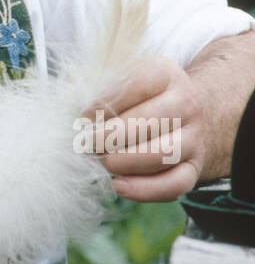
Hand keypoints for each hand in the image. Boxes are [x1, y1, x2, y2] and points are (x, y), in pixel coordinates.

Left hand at [84, 56, 203, 202]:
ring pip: (162, 153)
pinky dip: (144, 189)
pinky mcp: (194, 167)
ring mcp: (194, 137)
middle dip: (109, 136)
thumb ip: (94, 80)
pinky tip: (119, 185)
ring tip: (103, 161)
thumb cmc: (142, 97)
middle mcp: (186, 104)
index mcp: (165, 74)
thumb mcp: (123, 77)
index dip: (105, 101)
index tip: (83, 114)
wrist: (187, 115)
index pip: (138, 83)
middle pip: (148, 122)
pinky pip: (175, 184)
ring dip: (125, 161)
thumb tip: (69, 90)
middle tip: (87, 142)